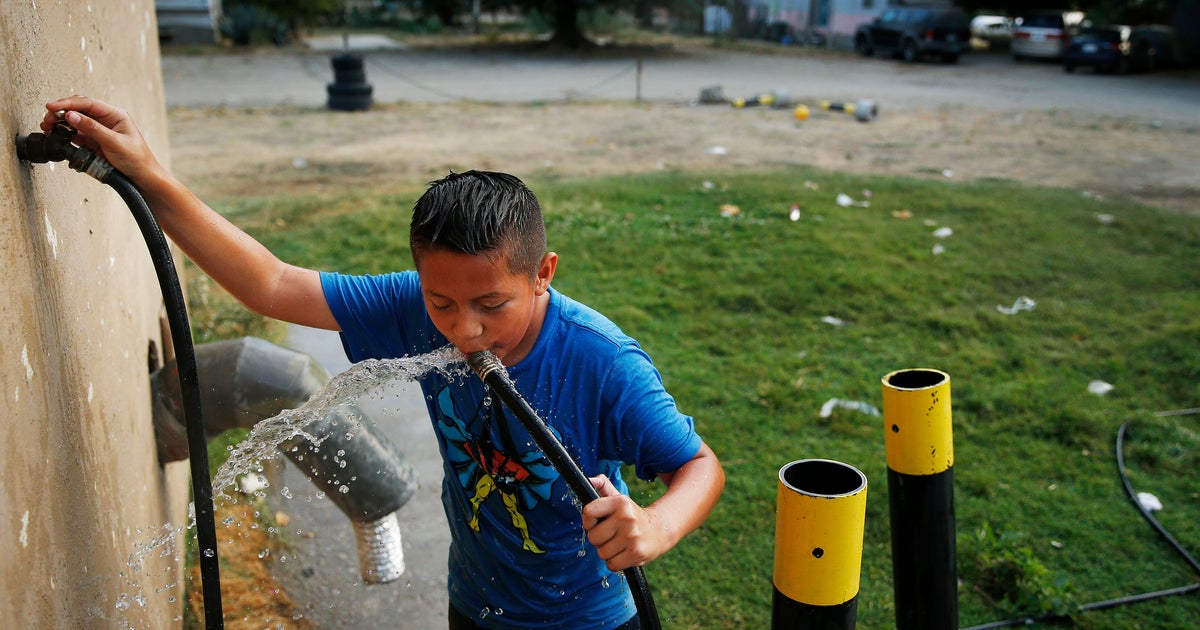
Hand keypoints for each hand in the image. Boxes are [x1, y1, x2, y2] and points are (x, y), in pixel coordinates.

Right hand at [42, 96, 164, 183]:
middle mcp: (106, 120)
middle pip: (78, 110)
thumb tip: (71, 116)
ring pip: (74, 122)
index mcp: (115, 114)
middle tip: (47, 120)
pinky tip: (57, 136)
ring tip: (48, 128)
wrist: (142, 178)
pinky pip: (75, 135)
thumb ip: (92, 129)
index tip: (52, 107)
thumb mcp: (115, 142)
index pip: (88, 103)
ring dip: (60, 124)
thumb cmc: (137, 159)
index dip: (68, 103)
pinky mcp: (93, 142)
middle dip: (61, 112)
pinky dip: (65, 134)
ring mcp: (98, 131)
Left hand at [582, 475, 669, 571]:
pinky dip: (615, 562)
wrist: (660, 530)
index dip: (588, 521)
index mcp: (620, 502)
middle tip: (610, 535)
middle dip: (598, 539)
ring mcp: (632, 536)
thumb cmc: (632, 515)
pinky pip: (611, 565)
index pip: (589, 512)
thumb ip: (603, 486)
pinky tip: (624, 553)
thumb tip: (590, 479)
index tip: (595, 523)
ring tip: (619, 544)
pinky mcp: (637, 553)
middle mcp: (626, 517)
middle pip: (593, 537)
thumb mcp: (620, 498)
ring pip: (601, 553)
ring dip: (607, 552)